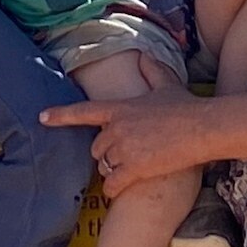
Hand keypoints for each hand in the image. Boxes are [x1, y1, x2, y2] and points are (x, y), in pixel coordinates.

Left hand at [41, 88, 219, 197]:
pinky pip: (112, 184)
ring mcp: (124, 149)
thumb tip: (144, 55)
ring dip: (113, 171)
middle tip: (126, 155)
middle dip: (106, 153)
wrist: (203, 128)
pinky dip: (114, 190)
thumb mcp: (167, 85)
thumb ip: (151, 71)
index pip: (83, 111)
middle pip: (95, 148)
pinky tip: (120, 190)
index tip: (42, 117)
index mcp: (119, 108)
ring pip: (104, 166)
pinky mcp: (134, 169)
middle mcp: (116, 128)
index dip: (60, 115)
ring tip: (130, 169)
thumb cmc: (187, 107)